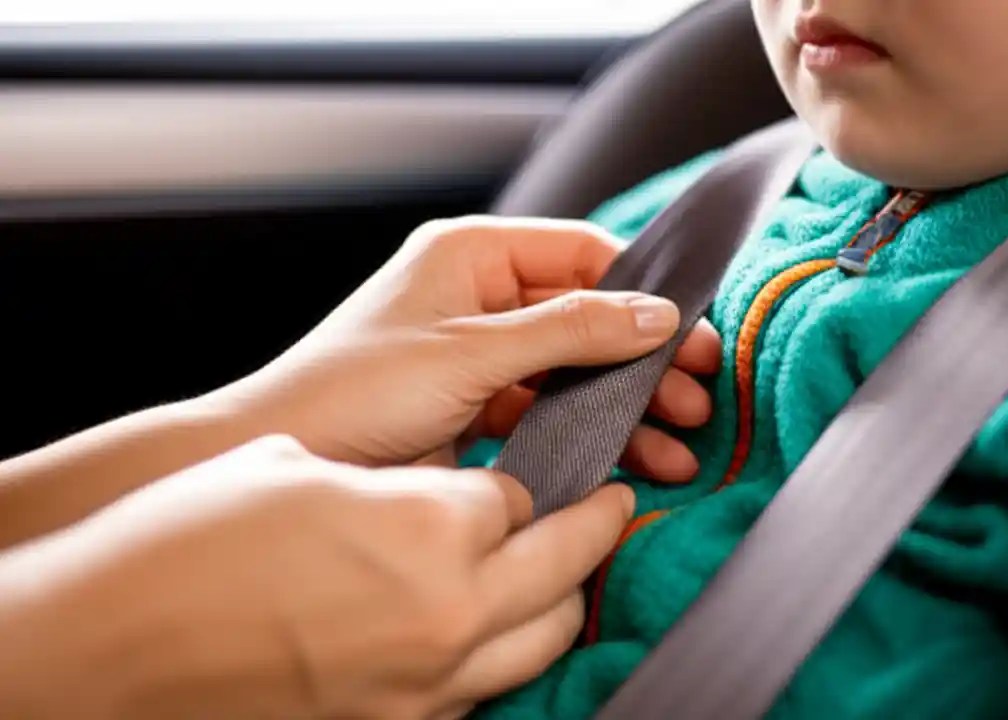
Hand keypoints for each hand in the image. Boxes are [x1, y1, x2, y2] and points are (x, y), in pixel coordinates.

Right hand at [0, 436, 634, 719]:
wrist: (104, 650)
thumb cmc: (188, 540)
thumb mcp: (306, 472)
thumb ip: (405, 485)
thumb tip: (454, 497)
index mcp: (431, 527)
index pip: (522, 497)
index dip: (520, 482)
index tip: (522, 477)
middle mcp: (450, 612)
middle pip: (564, 565)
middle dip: (594, 526)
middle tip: (611, 503)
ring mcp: (427, 685)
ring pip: (544, 640)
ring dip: (561, 598)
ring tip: (562, 571)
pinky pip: (486, 689)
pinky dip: (502, 654)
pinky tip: (485, 629)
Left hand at [217, 216, 720, 481]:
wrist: (283, 465)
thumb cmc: (354, 391)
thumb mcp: (471, 353)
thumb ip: (569, 330)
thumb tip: (656, 314)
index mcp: (472, 255)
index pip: (582, 254)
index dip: (642, 293)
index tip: (692, 338)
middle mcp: (480, 297)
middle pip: (587, 317)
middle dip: (643, 361)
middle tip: (697, 400)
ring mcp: (479, 354)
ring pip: (573, 370)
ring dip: (624, 405)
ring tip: (676, 444)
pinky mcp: (476, 407)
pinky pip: (548, 411)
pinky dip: (587, 435)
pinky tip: (626, 463)